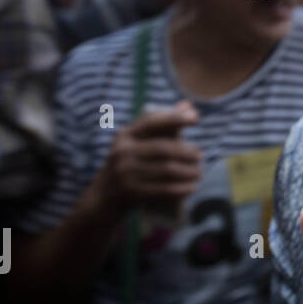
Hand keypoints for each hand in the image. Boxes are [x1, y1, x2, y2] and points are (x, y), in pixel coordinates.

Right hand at [91, 102, 201, 218]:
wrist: (102, 197)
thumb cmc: (128, 165)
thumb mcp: (137, 144)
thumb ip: (163, 125)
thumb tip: (189, 106)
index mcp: (125, 136)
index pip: (152, 122)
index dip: (175, 118)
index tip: (196, 118)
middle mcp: (122, 152)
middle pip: (164, 148)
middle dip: (187, 152)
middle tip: (200, 156)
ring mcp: (125, 173)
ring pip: (166, 169)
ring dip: (188, 172)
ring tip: (199, 172)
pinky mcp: (130, 193)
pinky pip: (163, 189)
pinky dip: (181, 188)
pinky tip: (192, 187)